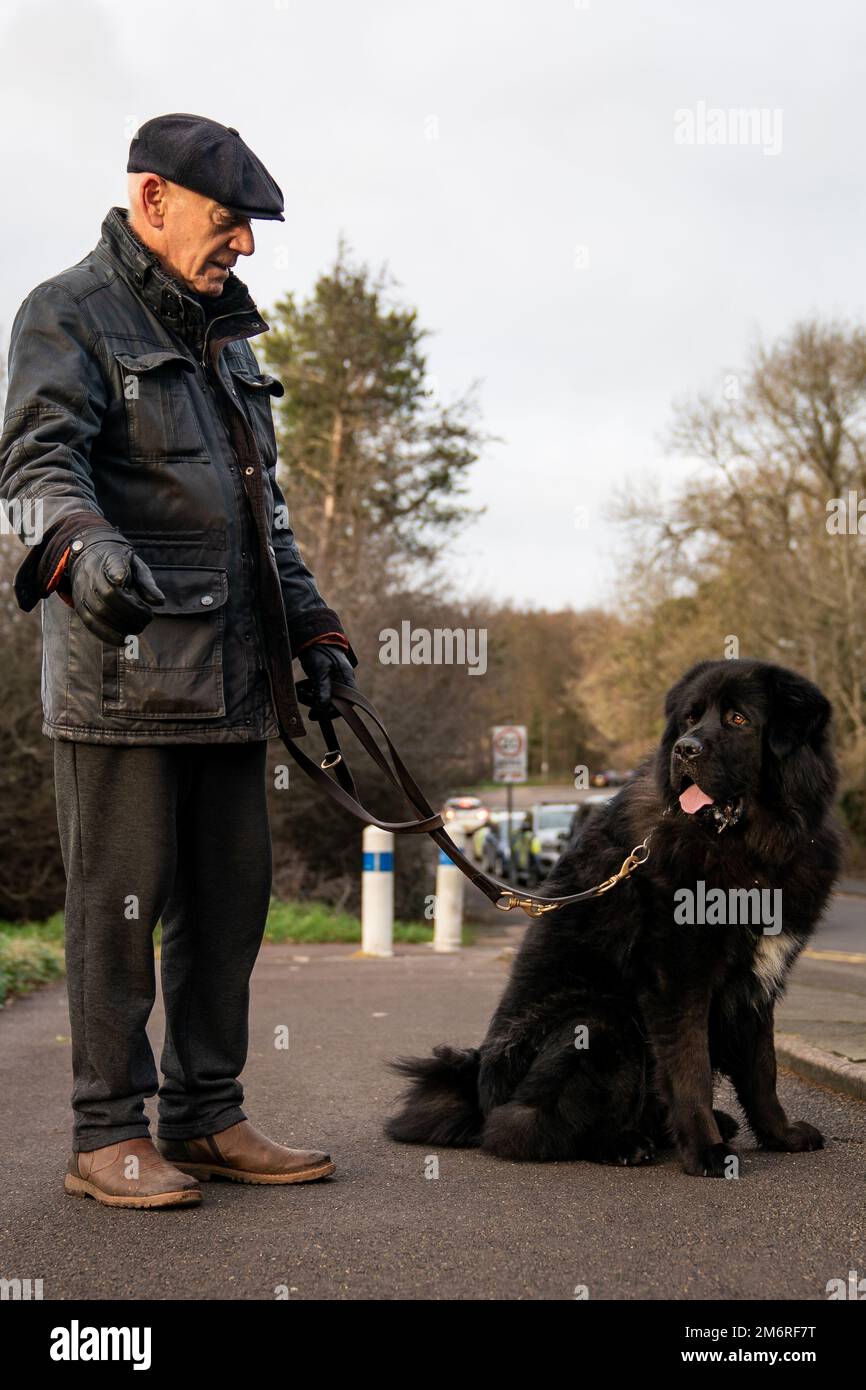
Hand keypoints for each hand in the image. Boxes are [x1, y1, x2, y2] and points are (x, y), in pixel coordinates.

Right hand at [69, 529, 164, 644]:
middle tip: (148, 619)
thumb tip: (160, 602)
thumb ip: (147, 583)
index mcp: (109, 558)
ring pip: (99, 612)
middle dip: (132, 612)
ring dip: (121, 625)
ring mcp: (83, 591)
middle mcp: (92, 574)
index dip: (115, 572)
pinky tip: (123, 640)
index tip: (120, 579)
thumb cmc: (119, 565)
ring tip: (139, 628)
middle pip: (109, 596)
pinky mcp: (80, 606)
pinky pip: (90, 624)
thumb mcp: (136, 566)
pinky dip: (107, 635)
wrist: (87, 557)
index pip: (112, 565)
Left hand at [296, 642, 357, 720]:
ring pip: (327, 701)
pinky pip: (320, 695)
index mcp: (346, 679)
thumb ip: (323, 686)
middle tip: (304, 699)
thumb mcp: (320, 668)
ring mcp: (336, 683)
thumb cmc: (319, 652)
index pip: (347, 703)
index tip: (318, 711)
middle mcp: (343, 683)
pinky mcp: (327, 683)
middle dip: (319, 705)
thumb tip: (323, 705)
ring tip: (301, 692)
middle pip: (336, 704)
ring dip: (312, 700)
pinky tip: (302, 690)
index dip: (334, 710)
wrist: (313, 640)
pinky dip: (311, 695)